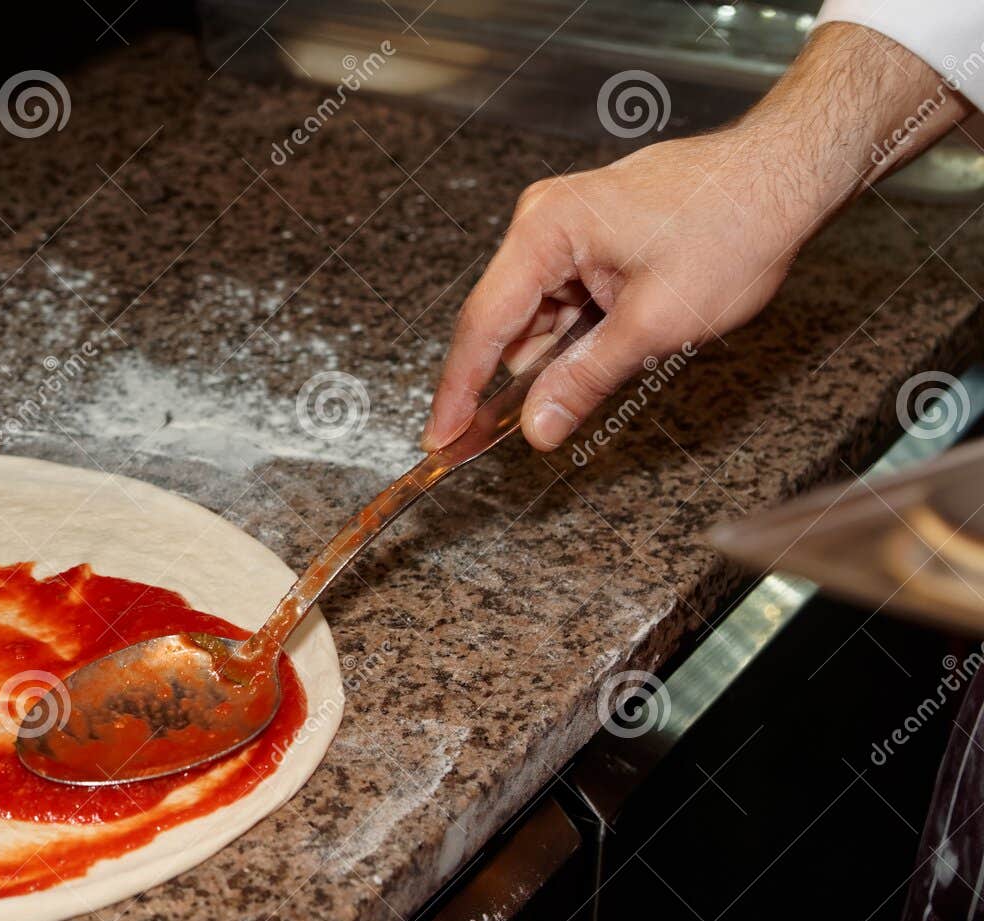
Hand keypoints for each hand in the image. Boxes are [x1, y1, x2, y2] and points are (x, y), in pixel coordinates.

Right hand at [421, 129, 801, 452]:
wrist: (787, 174)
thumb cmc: (735, 225)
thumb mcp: (655, 325)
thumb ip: (586, 381)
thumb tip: (538, 428)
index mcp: (545, 230)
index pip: (483, 325)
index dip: (459, 392)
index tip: (441, 439)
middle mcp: (543, 221)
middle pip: (507, 324)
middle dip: (518, 378)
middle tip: (507, 435)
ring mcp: (566, 226)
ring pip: (539, 318)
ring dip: (562, 355)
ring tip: (610, 361)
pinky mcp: (590, 237)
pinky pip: (565, 301)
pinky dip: (582, 334)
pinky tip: (615, 343)